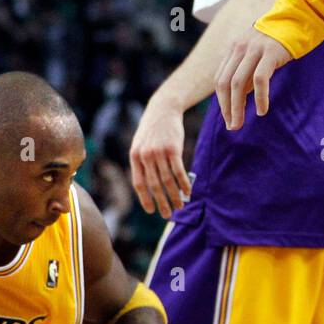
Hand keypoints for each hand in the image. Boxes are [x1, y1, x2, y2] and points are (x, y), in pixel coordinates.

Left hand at [129, 96, 191, 218]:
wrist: (163, 109)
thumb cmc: (152, 131)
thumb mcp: (140, 145)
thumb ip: (142, 164)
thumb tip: (148, 187)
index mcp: (135, 157)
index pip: (139, 184)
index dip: (145, 199)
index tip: (152, 210)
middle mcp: (146, 156)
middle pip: (154, 185)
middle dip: (162, 202)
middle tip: (167, 214)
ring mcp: (159, 152)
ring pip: (168, 181)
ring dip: (175, 196)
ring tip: (179, 206)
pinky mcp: (173, 149)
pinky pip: (179, 171)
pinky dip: (184, 184)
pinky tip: (188, 192)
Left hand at [215, 29, 292, 128]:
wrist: (299, 18)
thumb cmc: (278, 41)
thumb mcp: (257, 55)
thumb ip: (246, 72)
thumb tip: (238, 99)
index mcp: (234, 49)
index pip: (220, 79)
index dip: (222, 101)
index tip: (228, 118)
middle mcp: (240, 47)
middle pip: (225, 83)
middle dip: (226, 108)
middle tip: (232, 126)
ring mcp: (255, 49)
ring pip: (238, 83)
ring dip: (237, 108)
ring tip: (240, 124)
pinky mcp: (271, 52)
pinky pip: (260, 80)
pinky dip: (259, 98)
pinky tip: (262, 111)